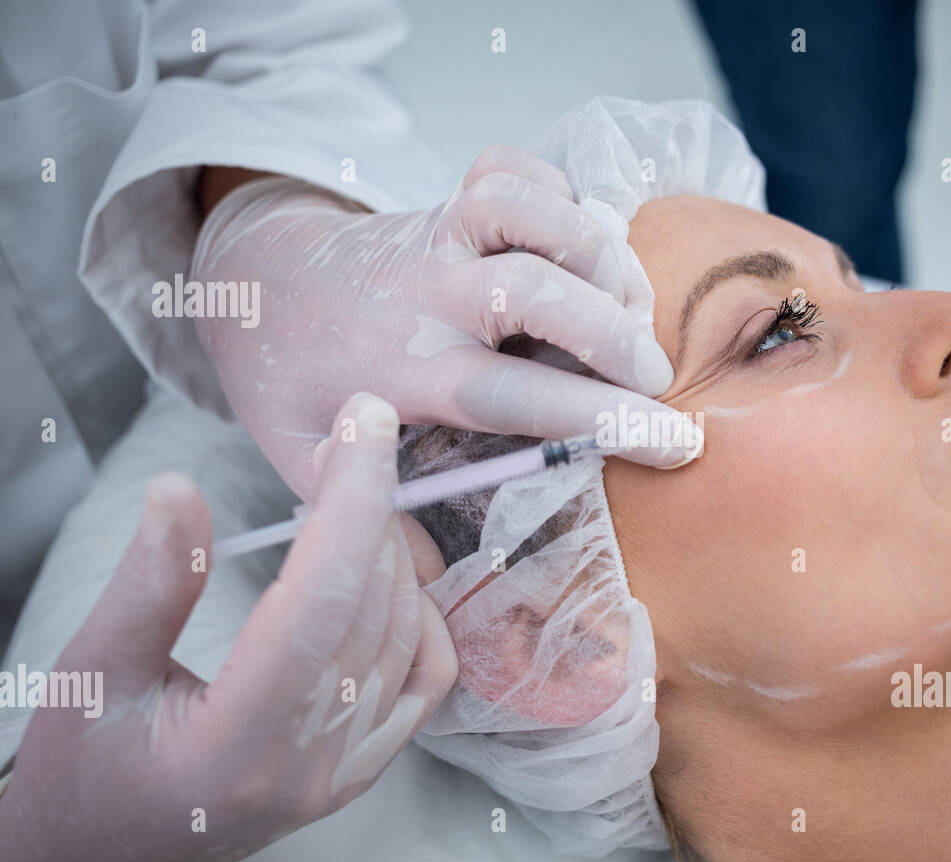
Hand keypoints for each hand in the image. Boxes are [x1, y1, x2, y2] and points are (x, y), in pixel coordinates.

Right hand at [0, 394, 455, 861]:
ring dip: (393, 552)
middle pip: (370, 609)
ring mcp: (343, 774)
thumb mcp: (91, 675)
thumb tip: (178, 489)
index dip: (350, 501)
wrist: (105, 856)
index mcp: (234, 743)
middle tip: (357, 436)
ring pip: (404, 638)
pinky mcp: (360, 770)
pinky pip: (424, 684)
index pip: (319, 602)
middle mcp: (308, 764)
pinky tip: (392, 576)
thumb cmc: (84, 771)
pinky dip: (422, 617)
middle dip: (373, 506)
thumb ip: (147, 586)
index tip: (367, 423)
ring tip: (356, 493)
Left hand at [192, 147, 700, 497]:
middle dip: (614, 332)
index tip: (670, 442)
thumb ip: (363, 510)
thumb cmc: (290, 377)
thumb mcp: (302, 460)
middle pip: (534, 291)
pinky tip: (583, 242)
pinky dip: (563, 194)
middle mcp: (427, 293)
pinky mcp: (451, 198)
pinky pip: (516, 168)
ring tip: (630, 301)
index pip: (513, 394)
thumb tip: (427, 579)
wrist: (254, 278)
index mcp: (403, 370)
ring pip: (525, 207)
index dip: (600, 417)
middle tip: (655, 376)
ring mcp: (439, 233)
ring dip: (595, 248)